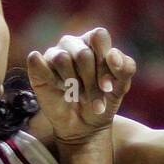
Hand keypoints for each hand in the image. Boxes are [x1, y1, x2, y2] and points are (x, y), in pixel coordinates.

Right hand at [26, 28, 135, 144]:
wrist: (85, 127)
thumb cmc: (104, 101)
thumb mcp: (121, 88)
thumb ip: (125, 68)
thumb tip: (113, 54)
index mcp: (94, 41)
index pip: (99, 36)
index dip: (104, 61)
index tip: (108, 88)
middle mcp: (73, 43)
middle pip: (83, 53)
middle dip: (91, 82)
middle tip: (95, 102)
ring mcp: (54, 53)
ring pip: (62, 59)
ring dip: (73, 84)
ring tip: (78, 96)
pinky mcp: (38, 67)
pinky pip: (38, 63)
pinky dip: (52, 80)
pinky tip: (60, 89)